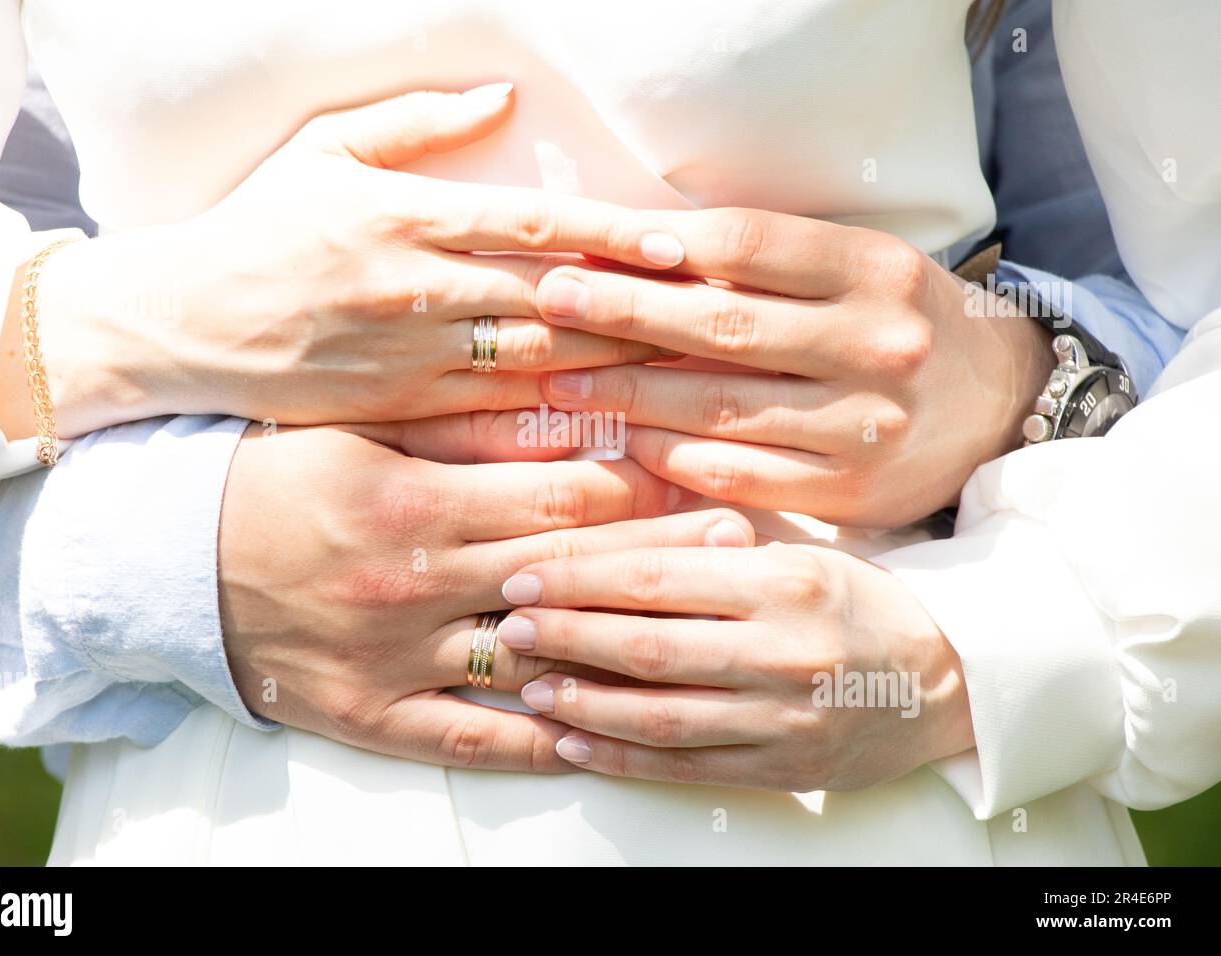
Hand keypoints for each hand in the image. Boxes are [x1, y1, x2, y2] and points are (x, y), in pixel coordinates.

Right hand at [7, 85, 687, 438]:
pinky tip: (615, 430)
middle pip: (554, 302)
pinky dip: (558, 423)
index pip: (531, 225)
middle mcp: (415, 290)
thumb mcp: (322, 153)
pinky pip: (494, 422)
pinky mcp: (399, 412)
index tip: (680, 244)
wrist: (179, 326)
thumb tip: (501, 94)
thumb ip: (415, 123)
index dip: (611, 235)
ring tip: (688, 377)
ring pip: (537, 367)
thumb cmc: (257, 231)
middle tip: (718, 320)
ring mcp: (409, 359)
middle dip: (639, 310)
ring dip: (617, 370)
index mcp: (404, 215)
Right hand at [218, 417, 753, 771]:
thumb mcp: (359, 434)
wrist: (169, 560)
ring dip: (622, 647)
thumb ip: (460, 429)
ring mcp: (396, 658)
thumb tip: (561, 409)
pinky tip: (606, 735)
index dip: (637, 486)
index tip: (700, 474)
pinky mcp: (373, 716)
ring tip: (700, 633)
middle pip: (566, 574)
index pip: (554, 497)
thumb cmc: (272, 479)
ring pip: (534, 659)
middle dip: (659, 557)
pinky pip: (472, 739)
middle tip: (739, 544)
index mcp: (411, 501)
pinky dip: (541, 740)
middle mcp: (413, 585)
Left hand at [496, 543, 974, 789]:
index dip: (580, 578)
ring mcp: (782, 717)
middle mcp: (782, 651)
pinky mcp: (782, 768)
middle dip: (567, 637)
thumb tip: (617, 538)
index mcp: (783, 582)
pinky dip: (623, 758)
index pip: (658, 578)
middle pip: (649, 647)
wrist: (943, 677)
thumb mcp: (798, 554)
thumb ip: (714, 551)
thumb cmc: (858, 603)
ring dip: (584, 703)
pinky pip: (688, 768)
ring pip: (661, 716)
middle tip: (509, 628)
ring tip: (532, 687)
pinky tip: (575, 742)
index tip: (524, 575)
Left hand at [533, 210, 1053, 525]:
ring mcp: (866, 422)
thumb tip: (639, 250)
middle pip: (726, 324)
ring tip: (563, 379)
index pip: (750, 244)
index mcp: (874, 269)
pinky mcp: (852, 489)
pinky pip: (741, 473)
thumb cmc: (896, 323)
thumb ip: (766, 262)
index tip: (593, 246)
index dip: (664, 243)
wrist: (996, 406)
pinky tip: (624, 440)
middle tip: (551, 304)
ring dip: (630, 393)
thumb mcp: (854, 269)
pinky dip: (674, 456)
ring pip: (723, 406)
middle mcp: (876, 343)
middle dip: (625, 313)